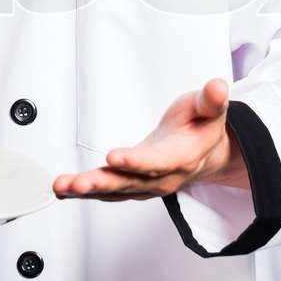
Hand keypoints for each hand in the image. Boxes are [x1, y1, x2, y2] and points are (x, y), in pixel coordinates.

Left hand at [53, 79, 246, 200]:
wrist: (206, 150)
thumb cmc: (201, 125)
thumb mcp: (209, 108)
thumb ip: (211, 101)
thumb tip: (217, 87)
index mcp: (183, 157)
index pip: (158, 162)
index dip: (136, 162)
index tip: (112, 157)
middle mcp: (163, 177)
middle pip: (130, 182)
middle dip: (102, 183)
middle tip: (77, 183)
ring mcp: (146, 185)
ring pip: (115, 190)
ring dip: (88, 190)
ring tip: (63, 187)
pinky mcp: (132, 185)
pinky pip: (108, 192)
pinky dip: (85, 193)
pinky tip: (64, 190)